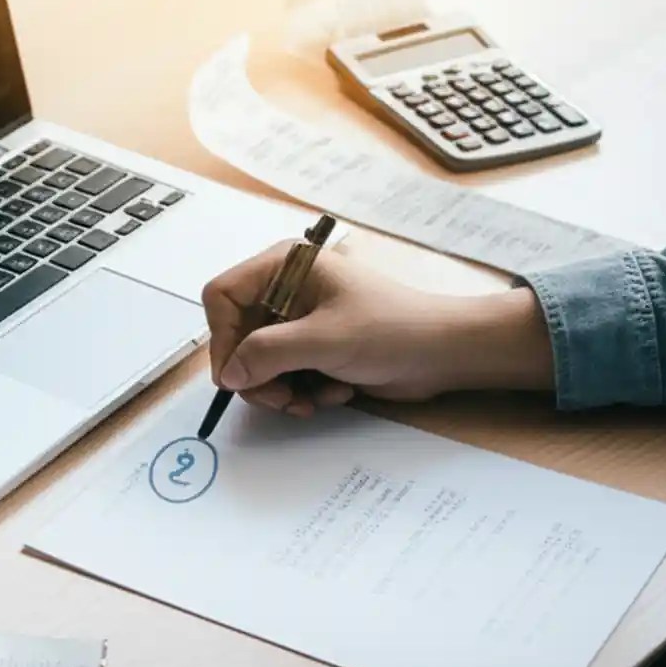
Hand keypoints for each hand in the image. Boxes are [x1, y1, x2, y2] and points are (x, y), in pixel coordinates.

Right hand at [201, 243, 554, 416]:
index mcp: (284, 266)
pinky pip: (282, 373)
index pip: (223, 296)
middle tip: (281, 399)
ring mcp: (298, 320)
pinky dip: (299, 391)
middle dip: (257, 373)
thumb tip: (227, 374)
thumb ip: (267, 353)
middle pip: (237, 335)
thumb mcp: (323, 340)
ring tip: (311, 400)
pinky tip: (332, 393)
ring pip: (257, 362)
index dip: (222, 337)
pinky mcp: (312, 347)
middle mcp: (285, 289)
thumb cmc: (391, 330)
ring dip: (280, 389)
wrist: (443, 353)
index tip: (237, 375)